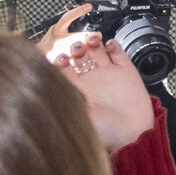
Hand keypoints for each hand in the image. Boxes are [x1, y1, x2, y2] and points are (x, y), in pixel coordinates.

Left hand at [44, 28, 155, 152]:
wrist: (134, 133)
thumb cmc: (107, 132)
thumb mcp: (79, 120)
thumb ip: (63, 107)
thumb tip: (40, 101)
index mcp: (80, 90)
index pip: (65, 69)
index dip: (61, 60)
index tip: (60, 58)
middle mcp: (93, 80)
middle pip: (80, 55)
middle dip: (76, 48)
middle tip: (77, 49)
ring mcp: (109, 74)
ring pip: (97, 50)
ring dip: (93, 42)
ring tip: (92, 41)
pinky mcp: (126, 71)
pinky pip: (118, 52)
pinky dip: (113, 45)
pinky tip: (109, 45)